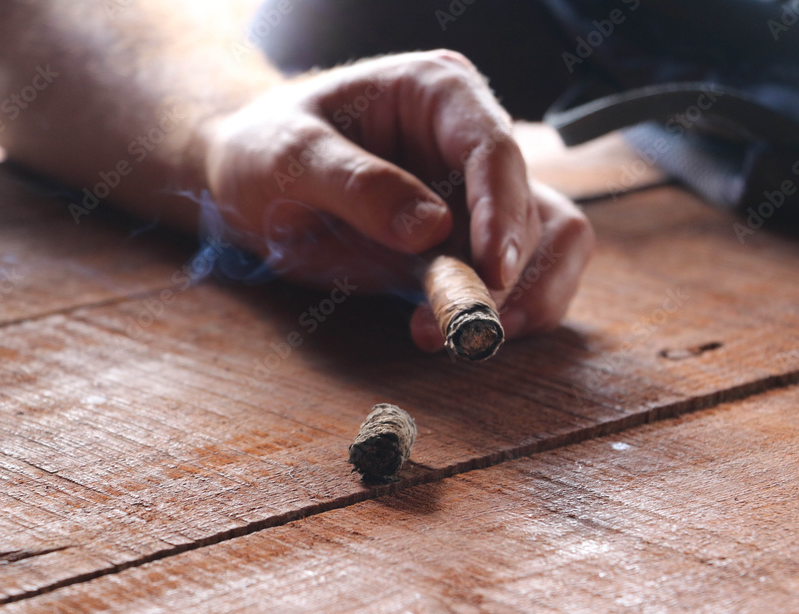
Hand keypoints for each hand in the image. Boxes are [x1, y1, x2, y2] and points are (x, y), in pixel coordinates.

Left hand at [200, 49, 593, 348]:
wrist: (249, 183)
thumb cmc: (266, 150)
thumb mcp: (291, 157)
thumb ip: (356, 185)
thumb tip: (431, 230)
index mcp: (436, 92)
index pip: (495, 147)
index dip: (502, 212)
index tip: (492, 270)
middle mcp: (470, 138)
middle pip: (530, 206)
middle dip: (507, 273)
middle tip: (462, 325)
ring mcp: (476, 193)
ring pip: (549, 245)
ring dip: (521, 299)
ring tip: (462, 335)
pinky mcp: (470, 241)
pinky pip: (522, 278)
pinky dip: (506, 312)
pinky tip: (454, 329)